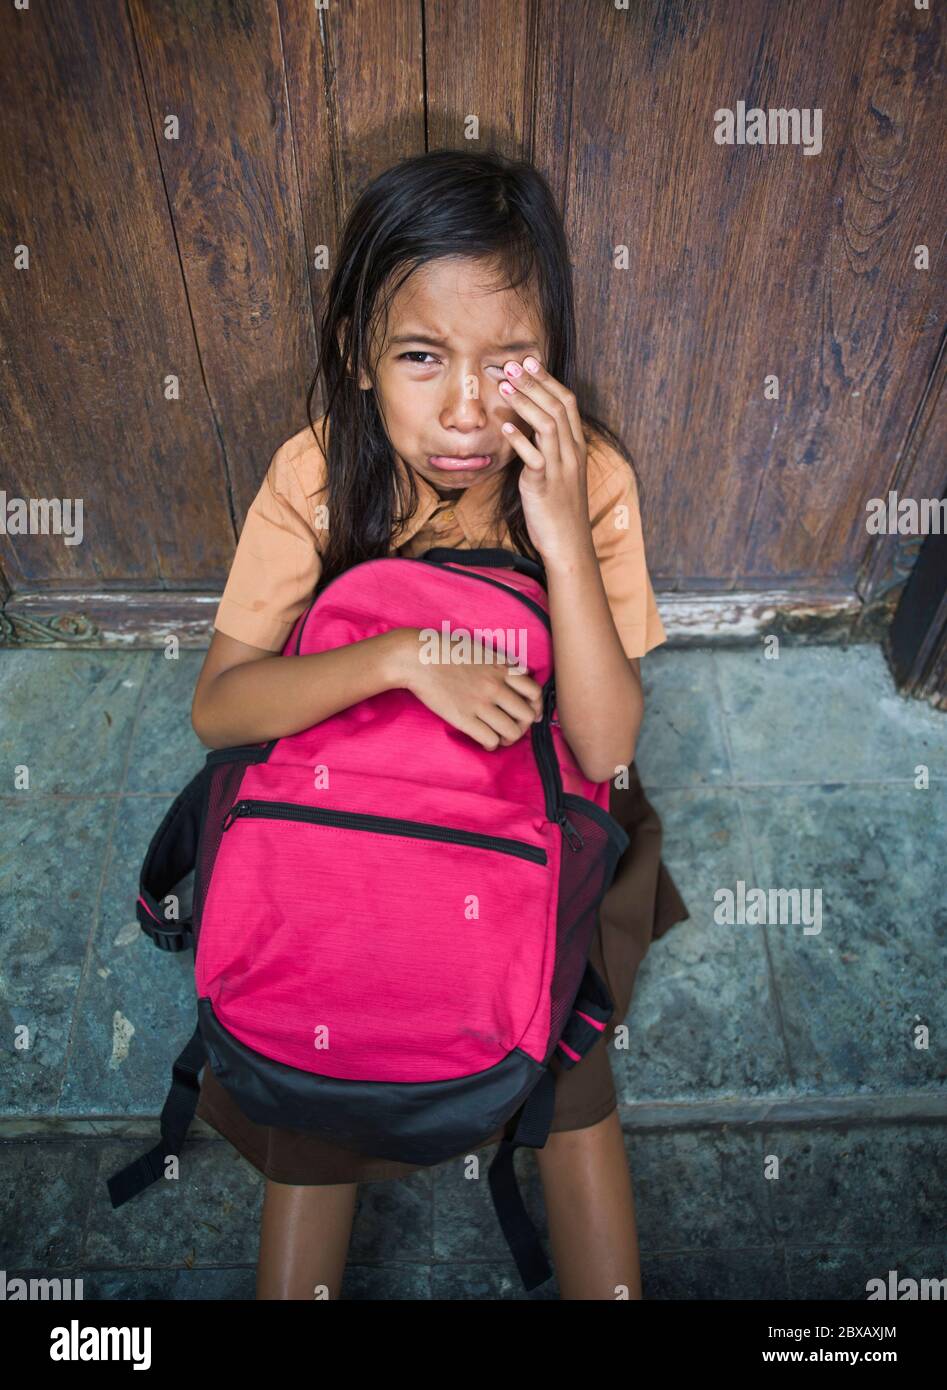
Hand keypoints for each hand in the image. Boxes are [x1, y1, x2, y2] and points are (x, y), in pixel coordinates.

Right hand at [393, 628, 543, 751]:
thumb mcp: (481, 650)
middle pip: (527, 715)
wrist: (417, 657)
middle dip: (524, 726)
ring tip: (501, 737)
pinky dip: (492, 744)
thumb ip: (501, 662)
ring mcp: (480, 703)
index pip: (535, 692)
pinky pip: (490, 740)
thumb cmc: (446, 650)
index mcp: (501, 669)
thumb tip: (520, 672)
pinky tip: (486, 741)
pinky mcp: (463, 718)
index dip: (536, 706)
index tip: (531, 713)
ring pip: (512, 732)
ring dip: (509, 738)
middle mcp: (495, 687)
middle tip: (514, 728)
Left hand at [487, 356, 592, 567]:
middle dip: (534, 382)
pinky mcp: (544, 485)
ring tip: (507, 385)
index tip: (528, 361)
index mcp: (577, 445)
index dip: (547, 379)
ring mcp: (560, 468)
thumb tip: (526, 422)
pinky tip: (506, 427)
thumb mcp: (559, 470)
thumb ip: (548, 445)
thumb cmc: (560, 507)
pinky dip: (521, 440)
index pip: (567, 402)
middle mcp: (572, 452)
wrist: (569, 542)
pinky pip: (534, 457)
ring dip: (526, 403)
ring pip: (548, 425)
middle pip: (557, 406)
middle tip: (511, 363)